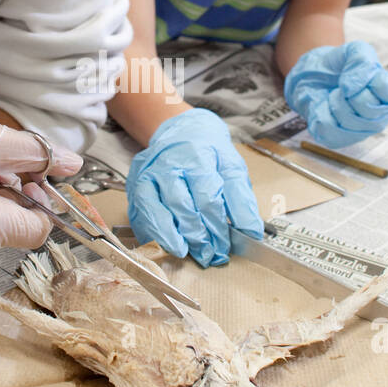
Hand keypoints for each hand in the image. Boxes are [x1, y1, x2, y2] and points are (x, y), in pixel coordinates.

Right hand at [126, 108, 262, 266]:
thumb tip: (252, 232)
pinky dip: (151, 232)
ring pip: (155, 210)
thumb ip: (242, 200)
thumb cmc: (208, 152)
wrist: (181, 131)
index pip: (207, 196)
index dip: (217, 225)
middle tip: (210, 255)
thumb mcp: (232, 167)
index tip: (226, 246)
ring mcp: (147, 174)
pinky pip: (139, 213)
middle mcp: (168, 164)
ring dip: (171, 237)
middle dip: (197, 235)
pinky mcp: (135, 185)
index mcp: (197, 156)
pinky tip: (166, 244)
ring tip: (185, 252)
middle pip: (181, 205)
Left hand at [284, 41, 387, 147]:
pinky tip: (325, 107)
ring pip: (347, 119)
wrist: (312, 76)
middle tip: (343, 86)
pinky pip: (326, 127)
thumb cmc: (339, 66)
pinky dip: (320, 111)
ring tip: (334, 95)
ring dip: (334, 101)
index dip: (366, 78)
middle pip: (368, 108)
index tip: (355, 73)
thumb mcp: (355, 50)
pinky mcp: (337, 140)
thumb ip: (362, 60)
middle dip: (349, 92)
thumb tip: (352, 87)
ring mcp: (359, 132)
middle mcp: (379, 118)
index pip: (386, 89)